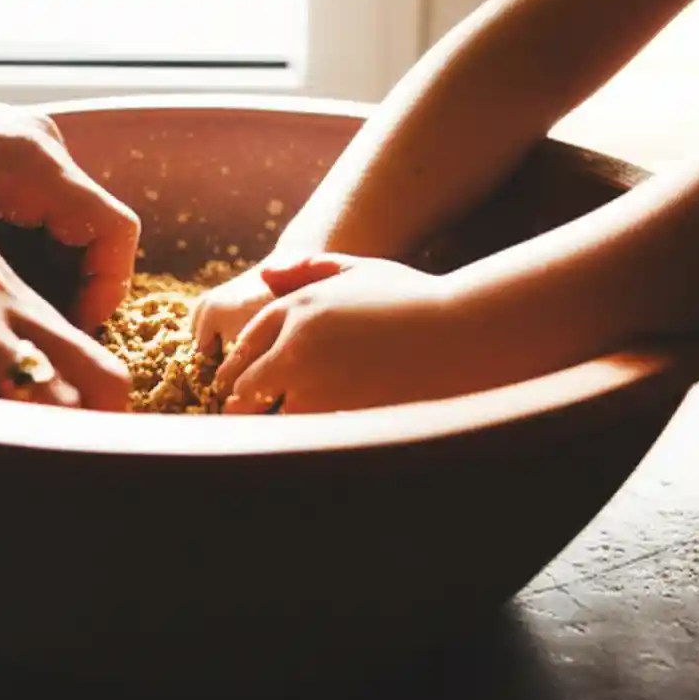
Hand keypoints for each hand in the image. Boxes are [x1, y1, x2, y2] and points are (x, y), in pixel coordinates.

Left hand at [0, 77, 139, 331]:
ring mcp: (27, 142)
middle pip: (100, 229)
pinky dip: (37, 246)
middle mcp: (40, 145)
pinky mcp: (9, 147)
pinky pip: (48, 204)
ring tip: (11, 309)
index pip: (114, 232)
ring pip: (76, 220)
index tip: (73, 331)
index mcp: (28, 163)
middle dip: (81, 287)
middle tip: (37, 333)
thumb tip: (4, 344)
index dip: (108, 291)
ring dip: (58, 269)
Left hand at [214, 253, 470, 413]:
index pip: (246, 343)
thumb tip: (266, 276)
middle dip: (245, 397)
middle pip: (247, 385)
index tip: (239, 378)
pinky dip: (308, 430)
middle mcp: (298, 346)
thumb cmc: (412, 299)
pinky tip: (323, 424)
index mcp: (298, 309)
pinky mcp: (339, 415)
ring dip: (278, 415)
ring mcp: (317, 384)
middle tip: (244, 408)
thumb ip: (308, 268)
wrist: (459, 335)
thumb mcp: (359, 270)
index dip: (239, 364)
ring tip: (283, 420)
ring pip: (276, 413)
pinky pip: (308, 430)